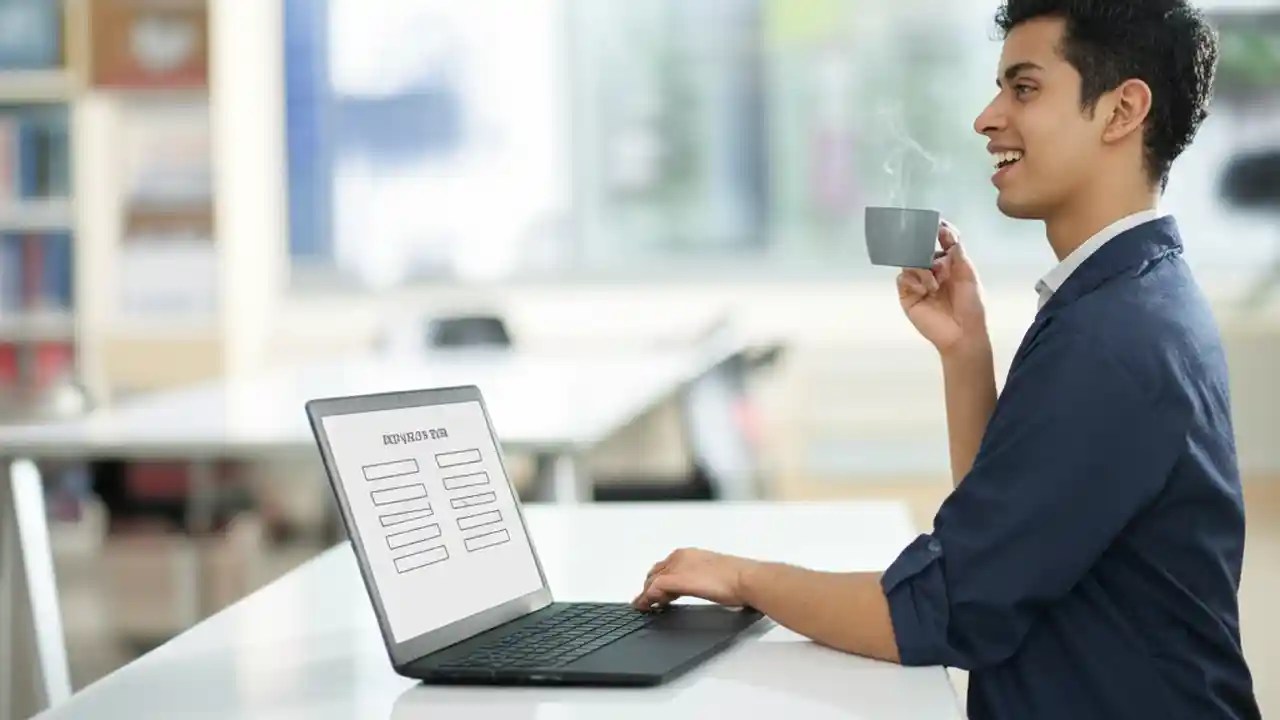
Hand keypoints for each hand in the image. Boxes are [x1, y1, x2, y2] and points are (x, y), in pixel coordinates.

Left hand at [632, 548, 758, 609]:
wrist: (745, 578)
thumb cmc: (739, 577)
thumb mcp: (716, 573)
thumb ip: (704, 576)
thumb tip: (703, 584)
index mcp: (690, 554)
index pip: (666, 566)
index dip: (660, 580)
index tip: (658, 593)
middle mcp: (680, 557)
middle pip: (656, 573)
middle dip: (651, 587)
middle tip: (650, 601)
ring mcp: (677, 567)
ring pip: (652, 581)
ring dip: (647, 594)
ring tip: (646, 606)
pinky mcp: (676, 580)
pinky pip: (652, 590)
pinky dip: (646, 599)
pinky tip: (646, 607)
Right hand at [897, 221, 988, 355]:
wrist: (962, 334)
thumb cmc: (971, 307)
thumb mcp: (969, 277)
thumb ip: (958, 255)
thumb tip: (949, 233)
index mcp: (950, 266)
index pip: (942, 244)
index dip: (940, 233)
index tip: (937, 224)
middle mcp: (933, 272)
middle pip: (922, 250)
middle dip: (923, 247)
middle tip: (924, 247)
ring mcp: (919, 284)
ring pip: (910, 263)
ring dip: (921, 269)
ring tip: (932, 283)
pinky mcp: (908, 296)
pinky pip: (902, 279)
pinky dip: (912, 281)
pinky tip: (924, 291)